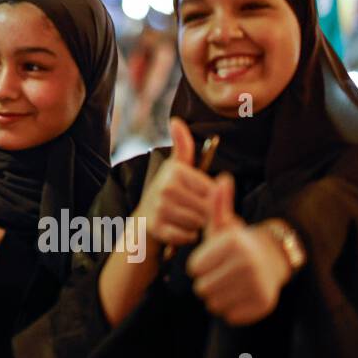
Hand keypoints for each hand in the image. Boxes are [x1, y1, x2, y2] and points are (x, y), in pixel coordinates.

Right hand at [133, 117, 215, 251]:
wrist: (145, 217)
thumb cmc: (169, 190)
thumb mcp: (177, 166)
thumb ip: (183, 145)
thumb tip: (176, 120)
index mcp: (175, 171)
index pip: (212, 191)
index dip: (211, 198)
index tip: (200, 197)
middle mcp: (165, 188)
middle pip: (206, 209)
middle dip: (205, 214)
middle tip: (194, 211)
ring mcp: (160, 209)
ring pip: (198, 224)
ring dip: (197, 226)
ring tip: (186, 219)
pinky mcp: (157, 228)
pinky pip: (187, 237)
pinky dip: (187, 237)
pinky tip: (179, 229)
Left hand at [187, 178, 291, 325]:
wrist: (274, 259)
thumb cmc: (238, 242)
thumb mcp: (225, 224)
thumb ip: (217, 205)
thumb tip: (223, 178)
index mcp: (233, 244)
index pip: (193, 268)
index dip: (198, 264)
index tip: (211, 258)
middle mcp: (247, 264)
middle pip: (202, 288)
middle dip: (206, 281)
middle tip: (220, 272)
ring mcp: (257, 285)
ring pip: (214, 304)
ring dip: (217, 296)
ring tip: (229, 282)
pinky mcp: (263, 304)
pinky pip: (230, 315)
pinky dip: (231, 308)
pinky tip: (240, 293)